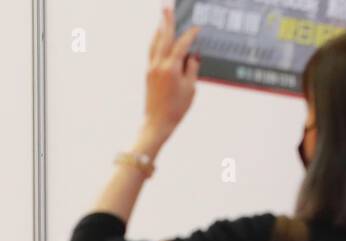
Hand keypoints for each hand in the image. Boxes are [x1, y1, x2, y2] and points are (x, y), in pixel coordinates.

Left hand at [143, 9, 200, 142]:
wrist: (156, 123)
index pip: (182, 45)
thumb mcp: (190, 88)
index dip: (190, 35)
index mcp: (171, 68)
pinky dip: (156, 42)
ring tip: (162, 18)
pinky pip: (152, 52)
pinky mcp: (148, 74)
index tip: (198, 27)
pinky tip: (159, 38)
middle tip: (167, 6)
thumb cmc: (176, 109)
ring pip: (154, 43)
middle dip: (166, 21)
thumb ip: (192, 69)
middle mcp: (158, 65)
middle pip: (163, 37)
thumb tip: (193, 55)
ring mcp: (151, 69)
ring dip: (159, 29)